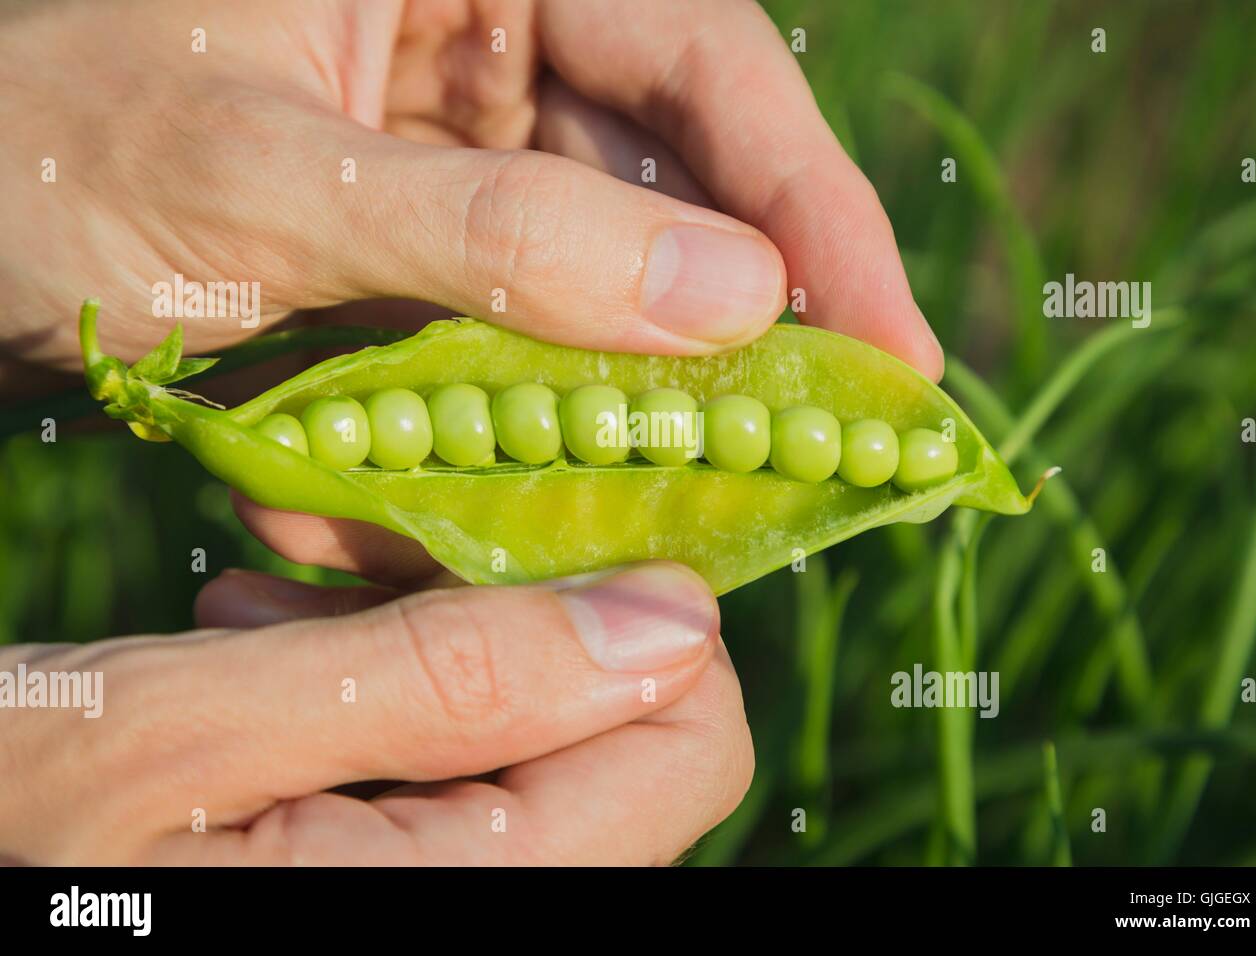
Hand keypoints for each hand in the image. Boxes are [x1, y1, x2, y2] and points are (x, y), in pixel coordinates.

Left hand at [0, 0, 939, 386]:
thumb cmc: (47, 143)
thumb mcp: (260, 179)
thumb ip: (491, 239)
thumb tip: (733, 301)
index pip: (701, 61)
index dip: (812, 209)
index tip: (892, 348)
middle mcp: (490, 28)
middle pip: (679, 168)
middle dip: (753, 309)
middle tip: (831, 439)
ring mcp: (464, 138)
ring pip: (616, 256)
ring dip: (653, 373)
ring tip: (718, 475)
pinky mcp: (431, 230)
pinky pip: (535, 311)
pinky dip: (555, 394)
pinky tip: (573, 465)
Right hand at [0, 563, 750, 864]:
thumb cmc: (4, 834)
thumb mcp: (191, 738)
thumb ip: (444, 680)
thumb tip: (671, 617)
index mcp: (471, 898)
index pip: (689, 751)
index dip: (642, 622)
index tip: (533, 524)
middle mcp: (486, 905)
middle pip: (611, 735)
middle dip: (501, 610)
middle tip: (356, 546)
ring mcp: (430, 887)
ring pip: (523, 732)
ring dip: (419, 636)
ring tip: (276, 602)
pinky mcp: (381, 870)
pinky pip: (443, 761)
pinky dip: (377, 684)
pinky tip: (263, 648)